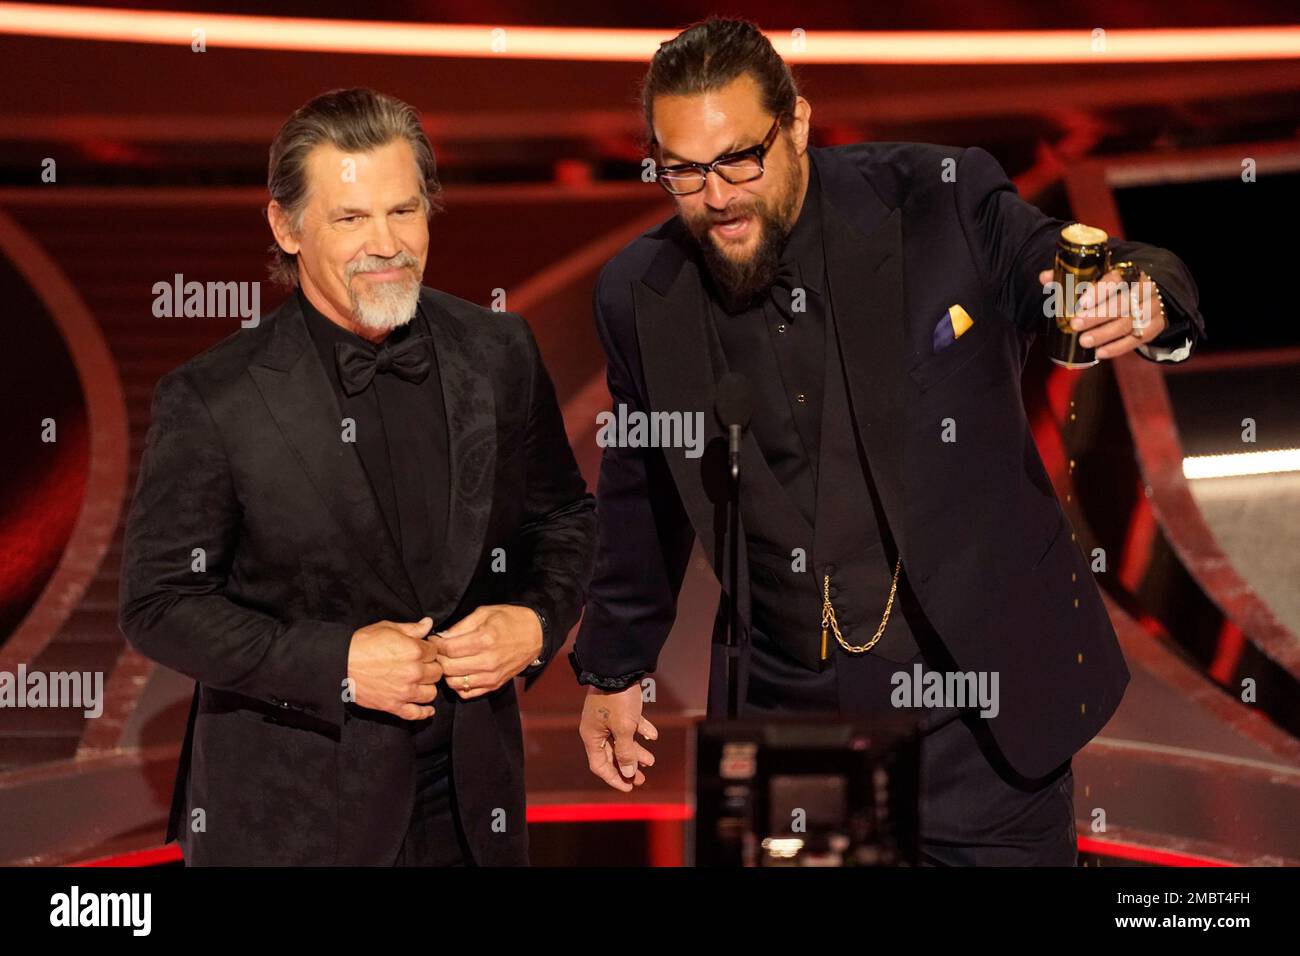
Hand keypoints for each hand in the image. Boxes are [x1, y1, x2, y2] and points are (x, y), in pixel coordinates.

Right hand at [346, 617, 442, 719]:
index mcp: (414, 650)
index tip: (423, 651)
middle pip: (437, 672)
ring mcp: (404, 691)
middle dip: (430, 667)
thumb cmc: (362, 643)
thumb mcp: (388, 628)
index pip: (435, 651)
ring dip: (427, 687)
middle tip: (420, 666)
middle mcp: (413, 672)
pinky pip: (416, 714)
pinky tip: (428, 709)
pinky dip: (424, 712)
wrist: (341, 663)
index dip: (429, 650)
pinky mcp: (393, 706)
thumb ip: (412, 628)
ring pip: (431, 693)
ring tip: (419, 683)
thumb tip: (428, 623)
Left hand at [436, 604, 542, 699]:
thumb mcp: (485, 613)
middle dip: (439, 659)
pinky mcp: (495, 685)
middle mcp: (488, 661)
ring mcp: (492, 676)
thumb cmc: (510, 621)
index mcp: (485, 640)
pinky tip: (461, 672)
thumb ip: (461, 626)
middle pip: (449, 668)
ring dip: (447, 674)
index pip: (449, 649)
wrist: (535, 635)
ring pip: (455, 683)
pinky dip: (459, 685)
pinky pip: (467, 693)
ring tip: (449, 662)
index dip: (436, 645)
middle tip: (439, 652)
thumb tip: (442, 637)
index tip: (434, 640)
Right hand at [580, 685, 657, 792]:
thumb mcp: (623, 729)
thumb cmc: (617, 699)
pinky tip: (653, 735)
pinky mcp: (618, 707)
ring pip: (622, 740)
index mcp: (592, 736)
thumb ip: (626, 752)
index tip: (629, 787)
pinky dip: (640, 730)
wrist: (618, 667)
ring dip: (636, 751)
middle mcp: (597, 729)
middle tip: (641, 778)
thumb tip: (628, 772)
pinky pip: (629, 724)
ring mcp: (608, 718)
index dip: (614, 778)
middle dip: (627, 767)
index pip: (600, 765)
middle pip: (612, 755)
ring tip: (651, 760)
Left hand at [1038, 266, 1166, 358]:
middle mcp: (1144, 289)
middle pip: (1122, 304)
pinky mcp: (1155, 326)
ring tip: (1084, 341)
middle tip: (1075, 325)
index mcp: (1129, 272)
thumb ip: (1072, 277)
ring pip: (1129, 323)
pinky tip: (1100, 353)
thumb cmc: (1115, 286)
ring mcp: (1153, 308)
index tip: (1081, 304)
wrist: (1149, 293)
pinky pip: (1138, 339)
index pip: (1116, 279)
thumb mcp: (1099, 277)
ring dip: (1105, 334)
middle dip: (1097, 316)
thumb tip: (1044, 277)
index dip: (1099, 291)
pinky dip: (1118, 347)